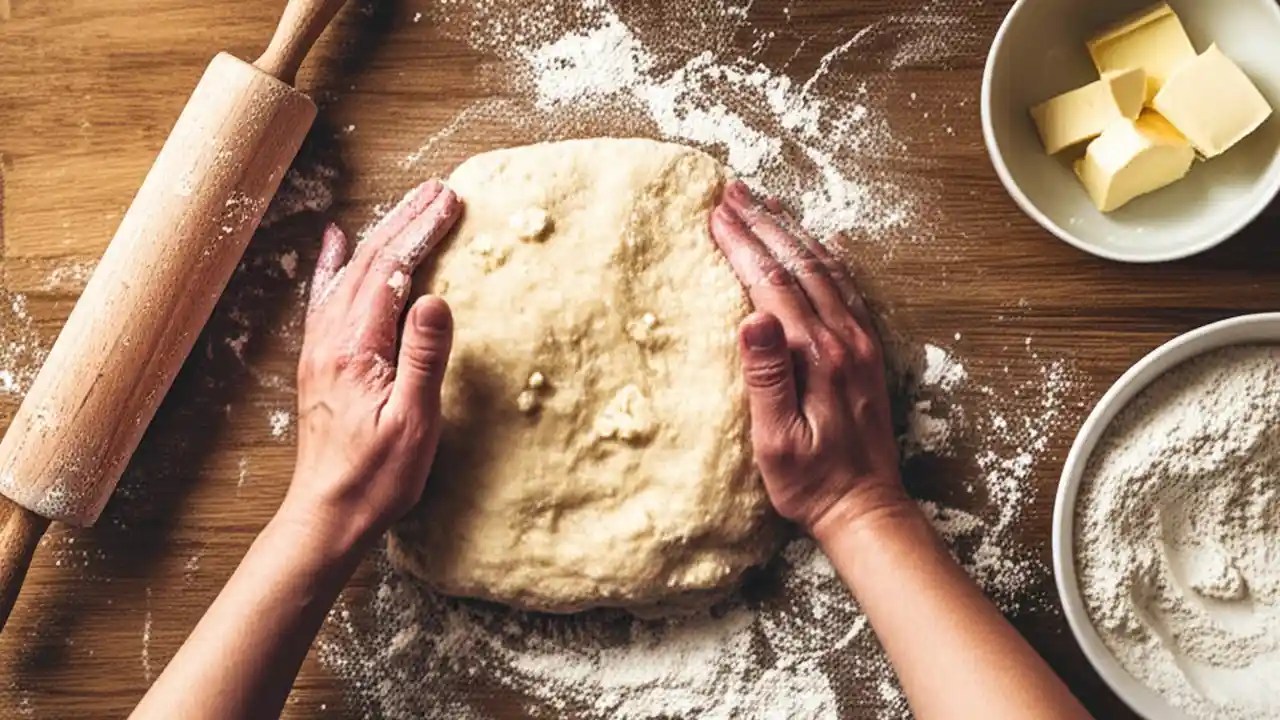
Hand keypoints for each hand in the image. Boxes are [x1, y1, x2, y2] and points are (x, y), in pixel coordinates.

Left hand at [284, 179, 461, 549]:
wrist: (328, 513)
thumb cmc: (376, 476)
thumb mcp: (413, 421)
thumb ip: (423, 357)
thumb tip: (436, 298)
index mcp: (355, 348)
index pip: (392, 272)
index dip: (422, 232)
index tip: (451, 202)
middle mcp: (330, 339)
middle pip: (370, 263)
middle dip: (406, 222)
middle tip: (440, 191)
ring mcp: (321, 348)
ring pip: (351, 274)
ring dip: (382, 235)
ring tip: (409, 206)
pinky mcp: (321, 360)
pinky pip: (327, 297)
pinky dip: (336, 264)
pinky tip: (337, 242)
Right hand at [710, 180, 906, 538]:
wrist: (867, 508)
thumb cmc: (812, 483)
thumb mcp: (776, 441)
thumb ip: (766, 378)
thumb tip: (752, 319)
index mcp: (816, 356)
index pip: (772, 284)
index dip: (742, 245)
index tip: (715, 214)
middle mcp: (844, 338)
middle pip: (799, 264)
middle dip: (763, 223)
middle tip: (732, 191)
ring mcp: (861, 341)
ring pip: (825, 268)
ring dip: (791, 231)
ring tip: (763, 203)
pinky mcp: (868, 351)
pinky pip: (848, 287)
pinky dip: (826, 255)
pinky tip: (815, 242)